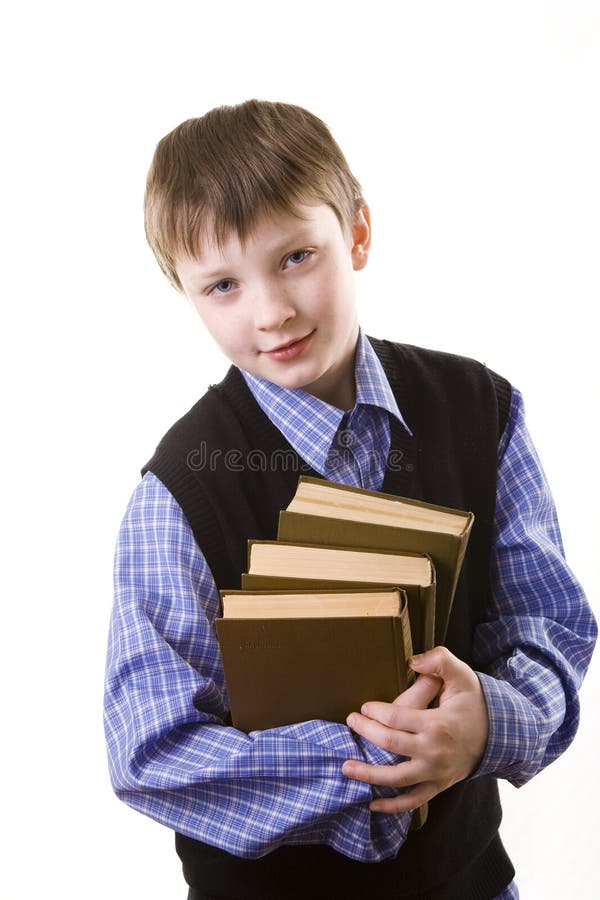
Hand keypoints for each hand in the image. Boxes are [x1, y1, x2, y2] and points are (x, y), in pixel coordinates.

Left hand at [342, 647, 488, 812]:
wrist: (497, 736)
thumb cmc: (473, 703)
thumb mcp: (462, 676)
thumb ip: (439, 660)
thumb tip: (412, 662)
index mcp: (437, 724)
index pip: (395, 718)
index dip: (374, 711)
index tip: (364, 707)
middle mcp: (434, 751)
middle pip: (390, 744)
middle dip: (365, 732)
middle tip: (350, 722)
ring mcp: (435, 773)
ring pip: (396, 778)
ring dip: (368, 775)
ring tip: (346, 768)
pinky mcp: (437, 786)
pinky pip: (412, 801)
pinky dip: (392, 806)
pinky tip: (372, 804)